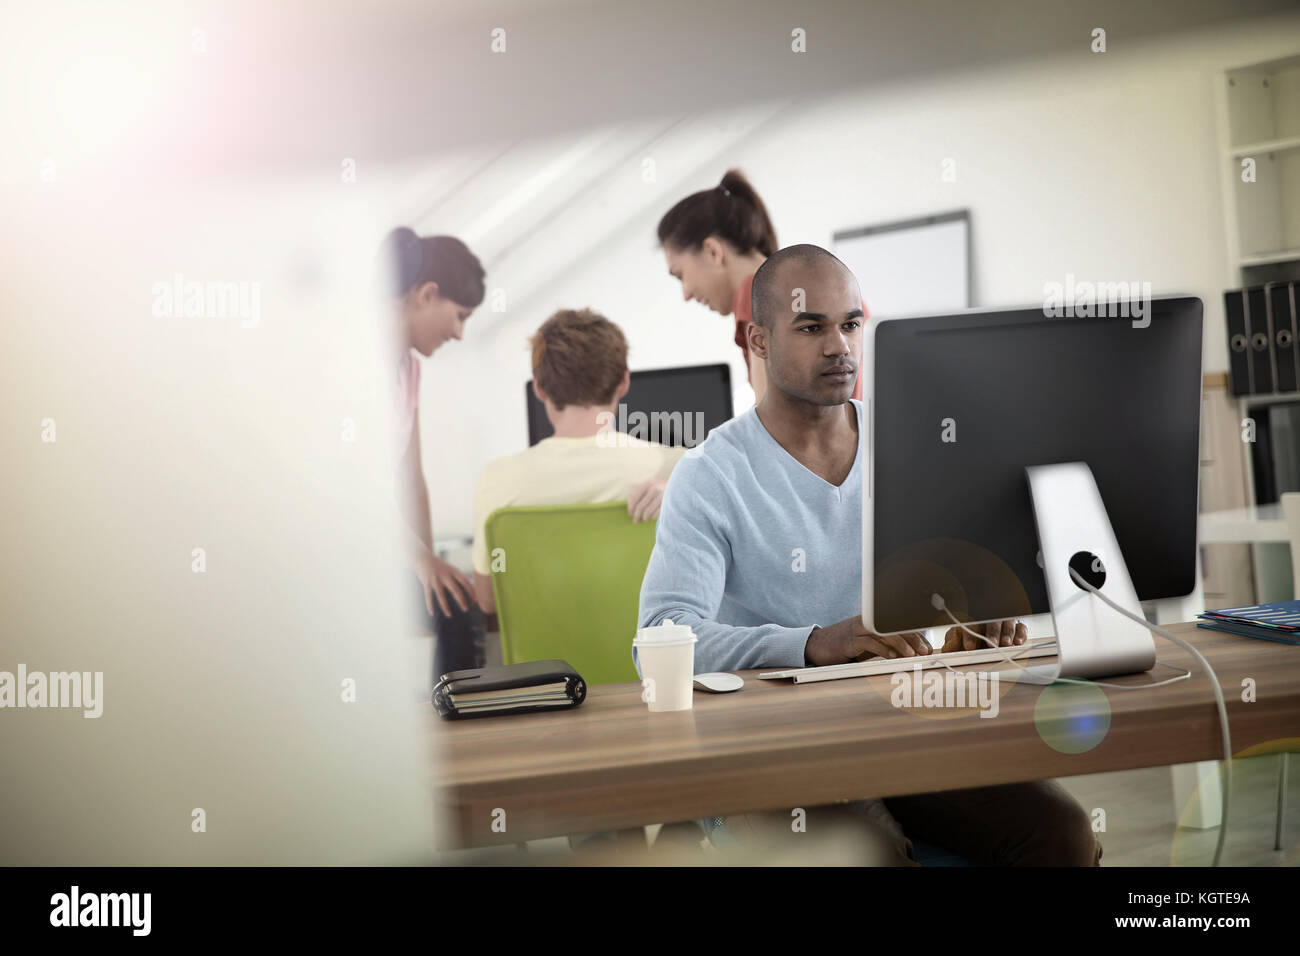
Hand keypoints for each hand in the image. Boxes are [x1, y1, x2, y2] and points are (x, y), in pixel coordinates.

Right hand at [413, 548, 478, 617]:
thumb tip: (470, 589)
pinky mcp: (426, 582)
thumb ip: (458, 577)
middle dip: (461, 600)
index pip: (465, 582)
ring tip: (449, 615)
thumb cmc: (439, 566)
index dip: (471, 592)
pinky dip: (430, 605)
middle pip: (455, 589)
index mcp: (453, 571)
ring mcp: (435, 579)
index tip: (475, 600)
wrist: (422, 557)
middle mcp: (445, 575)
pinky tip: (431, 613)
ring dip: (445, 606)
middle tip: (466, 609)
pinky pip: (428, 596)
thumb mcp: (450, 568)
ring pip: (441, 595)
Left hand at [627, 478, 667, 522]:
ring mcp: (662, 497)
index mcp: (649, 483)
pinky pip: (656, 514)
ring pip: (647, 512)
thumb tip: (629, 505)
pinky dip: (652, 517)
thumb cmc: (662, 487)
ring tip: (644, 519)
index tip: (630, 513)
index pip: (635, 497)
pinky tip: (652, 517)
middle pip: (640, 506)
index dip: (630, 507)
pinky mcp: (668, 504)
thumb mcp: (652, 485)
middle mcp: (655, 489)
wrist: (680, 486)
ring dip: (644, 518)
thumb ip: (640, 492)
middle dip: (636, 516)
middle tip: (635, 520)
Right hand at [805, 615, 932, 666]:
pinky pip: (868, 643)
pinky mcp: (849, 641)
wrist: (817, 645)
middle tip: (925, 651)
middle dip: (913, 638)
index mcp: (873, 621)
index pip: (899, 625)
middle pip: (894, 627)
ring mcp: (857, 630)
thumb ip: (885, 646)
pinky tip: (892, 657)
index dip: (916, 636)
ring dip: (901, 644)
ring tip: (912, 654)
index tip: (927, 648)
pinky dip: (882, 650)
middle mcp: (866, 622)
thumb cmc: (845, 645)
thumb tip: (909, 654)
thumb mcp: (867, 644)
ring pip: (883, 633)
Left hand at [941, 619, 1026, 652]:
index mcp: (972, 618)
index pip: (971, 623)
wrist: (981, 632)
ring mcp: (1003, 621)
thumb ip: (952, 641)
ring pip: (1007, 623)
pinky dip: (1020, 634)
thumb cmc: (967, 634)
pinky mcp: (1017, 627)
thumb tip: (947, 649)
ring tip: (1004, 643)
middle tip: (989, 643)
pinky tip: (1017, 642)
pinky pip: (1021, 628)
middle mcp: (989, 618)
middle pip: (992, 621)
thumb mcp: (956, 636)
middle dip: (991, 633)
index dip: (970, 634)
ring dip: (1006, 633)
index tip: (969, 646)